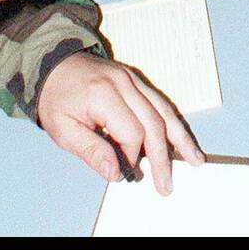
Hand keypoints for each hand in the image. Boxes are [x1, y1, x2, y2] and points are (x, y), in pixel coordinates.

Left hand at [36, 51, 204, 195]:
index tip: (124, 172)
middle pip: (154, 122)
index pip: (132, 132)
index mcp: (104, 94)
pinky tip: (181, 138)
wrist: (54, 65)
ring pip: (164, 110)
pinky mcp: (136, 80)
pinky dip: (173, 122)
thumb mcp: (63, 129)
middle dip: (163, 157)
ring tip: (194, 160)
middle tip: (167, 184)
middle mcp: (124, 83)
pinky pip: (159, 102)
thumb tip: (114, 173)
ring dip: (180, 138)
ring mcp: (132, 79)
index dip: (132, 157)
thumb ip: (90, 151)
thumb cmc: (57, 97)